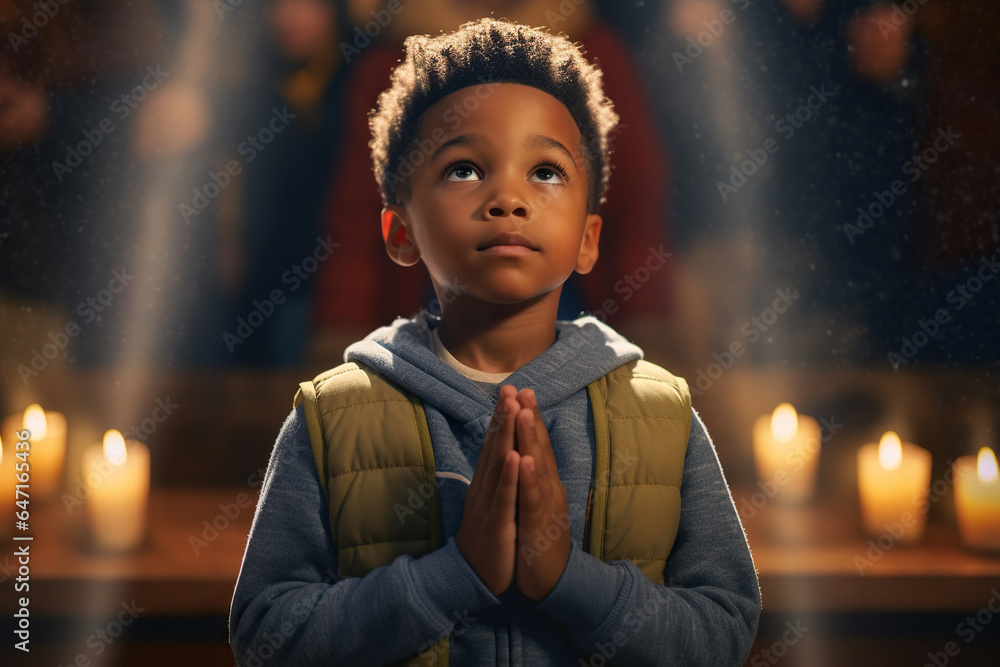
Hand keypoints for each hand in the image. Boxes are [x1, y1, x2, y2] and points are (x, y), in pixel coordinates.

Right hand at [455, 385, 520, 594]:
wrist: (470, 578)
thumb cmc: (485, 540)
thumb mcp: (489, 505)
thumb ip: (493, 480)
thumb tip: (499, 456)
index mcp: (485, 484)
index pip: (493, 445)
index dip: (501, 418)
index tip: (510, 391)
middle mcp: (484, 489)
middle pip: (494, 448)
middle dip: (503, 417)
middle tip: (510, 388)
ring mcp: (488, 505)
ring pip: (498, 466)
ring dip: (506, 436)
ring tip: (514, 409)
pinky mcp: (496, 524)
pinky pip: (505, 498)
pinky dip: (511, 477)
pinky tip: (517, 458)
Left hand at [513, 389, 571, 601]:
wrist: (552, 580)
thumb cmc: (540, 540)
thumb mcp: (534, 503)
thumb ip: (532, 479)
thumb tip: (525, 454)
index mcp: (543, 483)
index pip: (535, 444)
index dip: (528, 418)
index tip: (519, 391)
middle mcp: (548, 488)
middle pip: (539, 447)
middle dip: (530, 418)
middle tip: (522, 389)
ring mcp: (546, 505)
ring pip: (538, 467)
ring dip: (532, 439)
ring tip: (525, 412)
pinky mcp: (540, 524)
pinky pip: (532, 499)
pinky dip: (528, 478)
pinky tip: (523, 460)